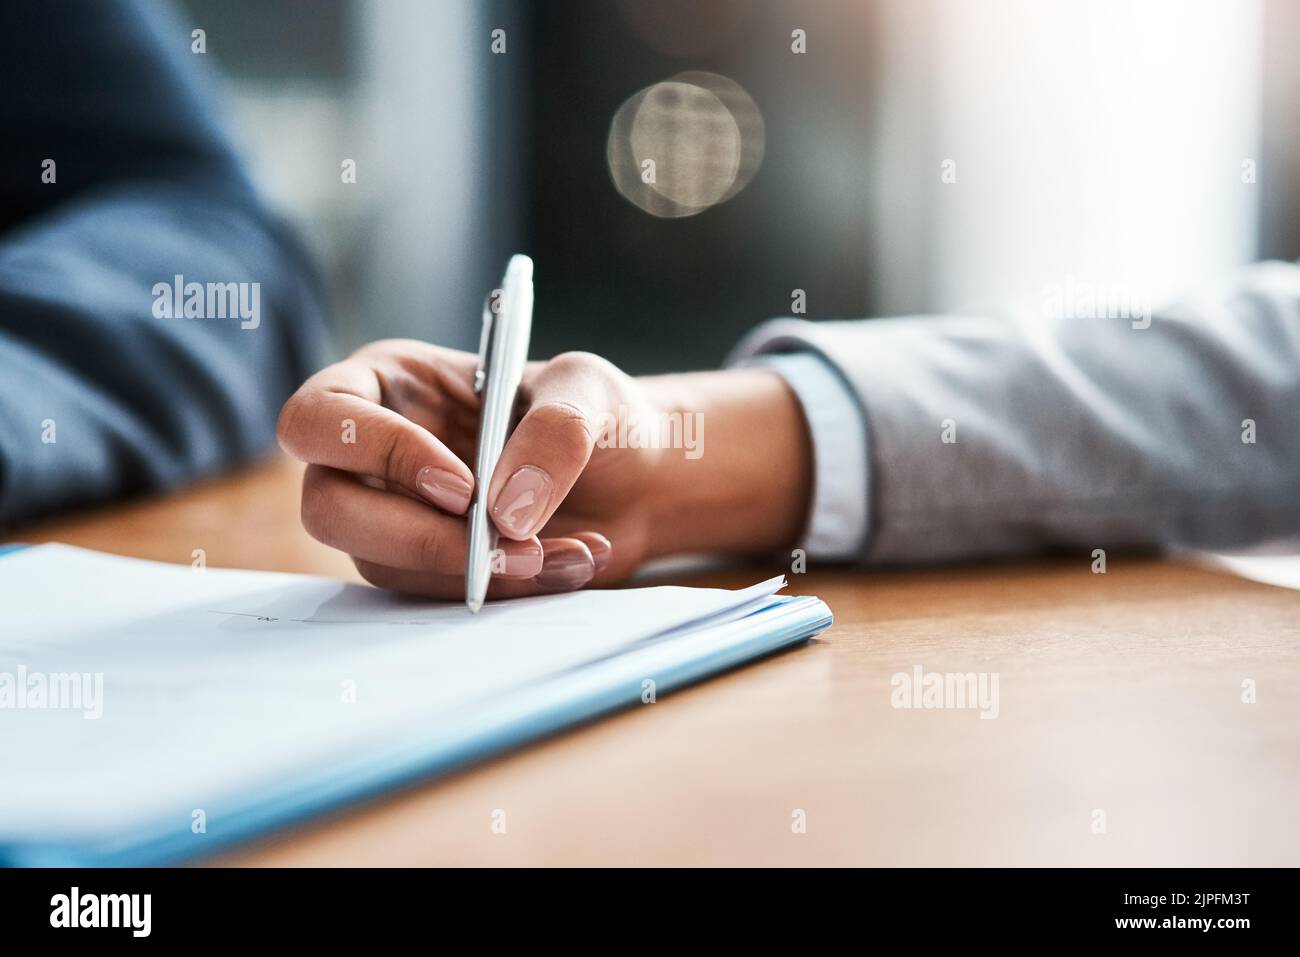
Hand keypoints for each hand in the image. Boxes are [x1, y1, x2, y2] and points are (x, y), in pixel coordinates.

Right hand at [277, 339, 812, 599]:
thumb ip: (555, 431)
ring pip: (382, 564)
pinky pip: (436, 596)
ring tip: (566, 551)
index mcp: (387, 384)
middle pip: (329, 507)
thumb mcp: (589, 391)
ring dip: (476, 571)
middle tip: (509, 546)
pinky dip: (506, 590)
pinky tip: (571, 563)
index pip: (321, 417)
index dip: (376, 453)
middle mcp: (372, 453)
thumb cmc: (599, 414)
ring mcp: (393, 516)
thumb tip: (504, 514)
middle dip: (418, 537)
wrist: (638, 479)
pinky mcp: (426, 569)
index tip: (463, 486)